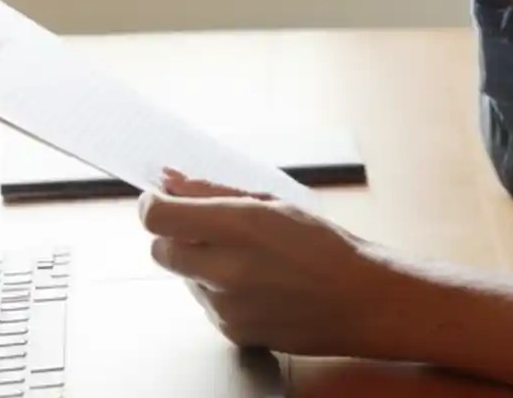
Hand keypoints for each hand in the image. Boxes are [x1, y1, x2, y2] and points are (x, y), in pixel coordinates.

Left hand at [138, 170, 401, 355]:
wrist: (360, 301)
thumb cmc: (324, 246)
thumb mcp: (271, 203)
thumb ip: (213, 191)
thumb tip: (170, 180)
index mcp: (238, 226)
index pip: (158, 217)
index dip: (152, 204)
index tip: (160, 198)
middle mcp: (227, 269)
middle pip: (159, 250)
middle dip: (174, 236)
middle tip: (205, 228)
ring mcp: (227, 306)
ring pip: (183, 278)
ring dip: (199, 263)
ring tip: (246, 258)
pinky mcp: (232, 332)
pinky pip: (205, 303)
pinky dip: (218, 290)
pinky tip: (255, 284)